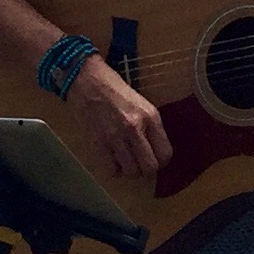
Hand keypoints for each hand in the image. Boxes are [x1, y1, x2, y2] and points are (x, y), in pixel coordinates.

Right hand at [70, 56, 172, 179]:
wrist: (87, 81)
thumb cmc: (115, 88)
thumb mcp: (141, 103)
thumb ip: (150, 125)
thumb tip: (156, 149)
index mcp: (150, 116)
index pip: (165, 152)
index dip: (162, 161)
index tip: (156, 159)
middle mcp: (135, 128)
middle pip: (149, 167)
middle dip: (147, 170)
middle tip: (141, 163)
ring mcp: (115, 137)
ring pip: (130, 172)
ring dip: (130, 170)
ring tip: (126, 160)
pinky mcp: (97, 143)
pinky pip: (111, 170)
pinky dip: (113, 169)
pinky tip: (113, 159)